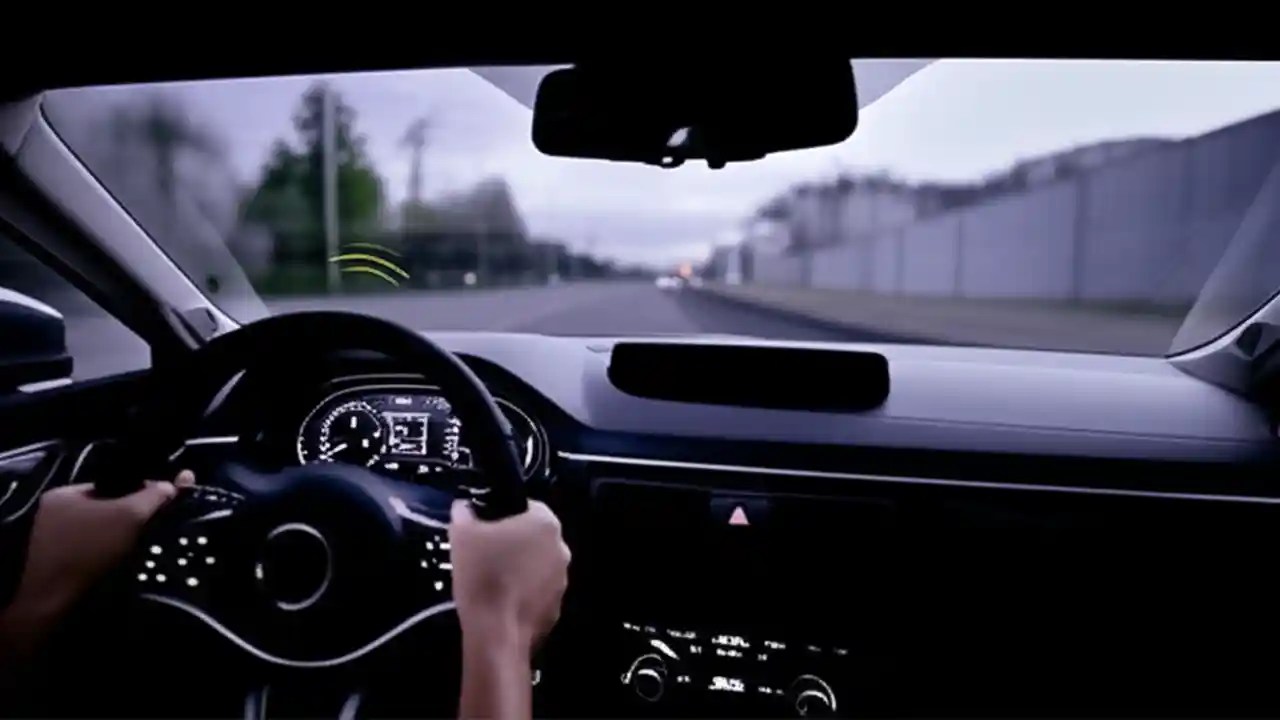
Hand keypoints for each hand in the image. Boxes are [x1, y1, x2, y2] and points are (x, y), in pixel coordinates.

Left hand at [0, 471, 192, 668]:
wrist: (55, 601)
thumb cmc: (90, 549)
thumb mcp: (130, 516)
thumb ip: (153, 496)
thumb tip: (172, 484)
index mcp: (63, 494)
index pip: (112, 483)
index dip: (139, 491)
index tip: (159, 505)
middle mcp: (54, 512)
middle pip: (107, 506)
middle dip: (130, 515)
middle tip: (151, 525)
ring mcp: (53, 538)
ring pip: (100, 528)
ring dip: (120, 535)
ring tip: (138, 544)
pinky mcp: (58, 560)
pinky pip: (92, 546)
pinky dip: (108, 551)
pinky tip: (121, 559)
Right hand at [449, 499, 570, 654]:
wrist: (496, 632)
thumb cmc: (482, 574)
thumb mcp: (462, 534)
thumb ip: (464, 513)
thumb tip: (464, 506)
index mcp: (546, 523)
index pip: (528, 507)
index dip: (504, 515)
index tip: (485, 528)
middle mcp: (562, 548)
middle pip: (535, 538)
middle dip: (514, 543)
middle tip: (487, 553)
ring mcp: (563, 581)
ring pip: (538, 567)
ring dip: (521, 569)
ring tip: (493, 581)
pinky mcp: (557, 609)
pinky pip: (538, 594)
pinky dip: (524, 596)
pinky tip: (502, 603)